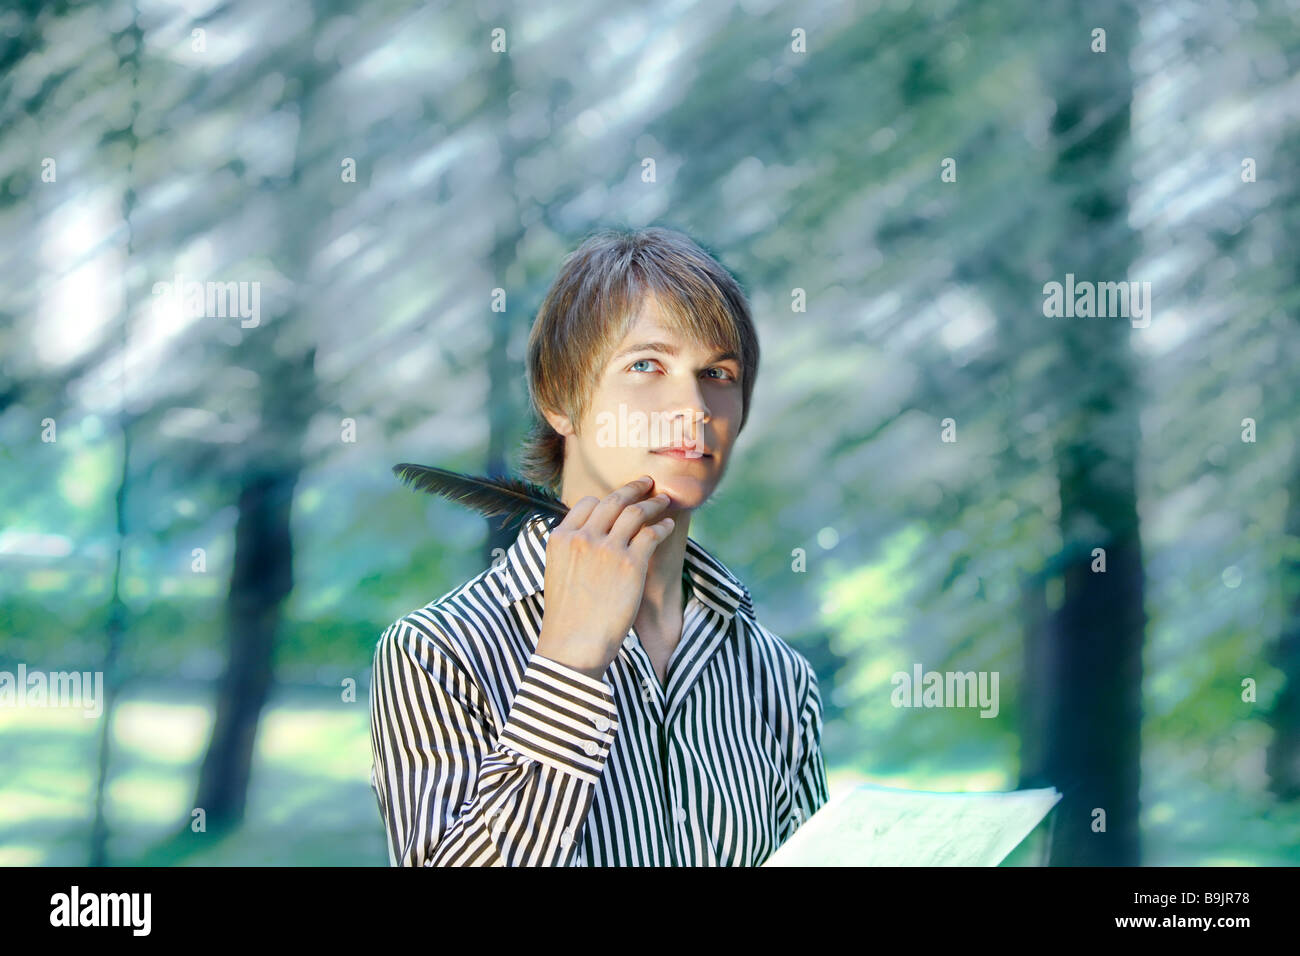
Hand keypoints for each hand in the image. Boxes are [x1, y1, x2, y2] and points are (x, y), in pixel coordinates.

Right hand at [534, 475, 674, 679]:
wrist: (574, 645)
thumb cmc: (567, 617)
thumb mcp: (556, 573)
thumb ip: (572, 550)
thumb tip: (590, 537)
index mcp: (560, 537)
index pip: (587, 504)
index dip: (606, 499)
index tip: (619, 499)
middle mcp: (583, 537)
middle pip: (613, 500)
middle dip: (634, 488)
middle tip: (648, 483)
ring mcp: (607, 548)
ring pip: (635, 511)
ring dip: (653, 502)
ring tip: (664, 500)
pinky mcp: (631, 563)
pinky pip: (651, 533)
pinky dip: (662, 526)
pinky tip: (667, 526)